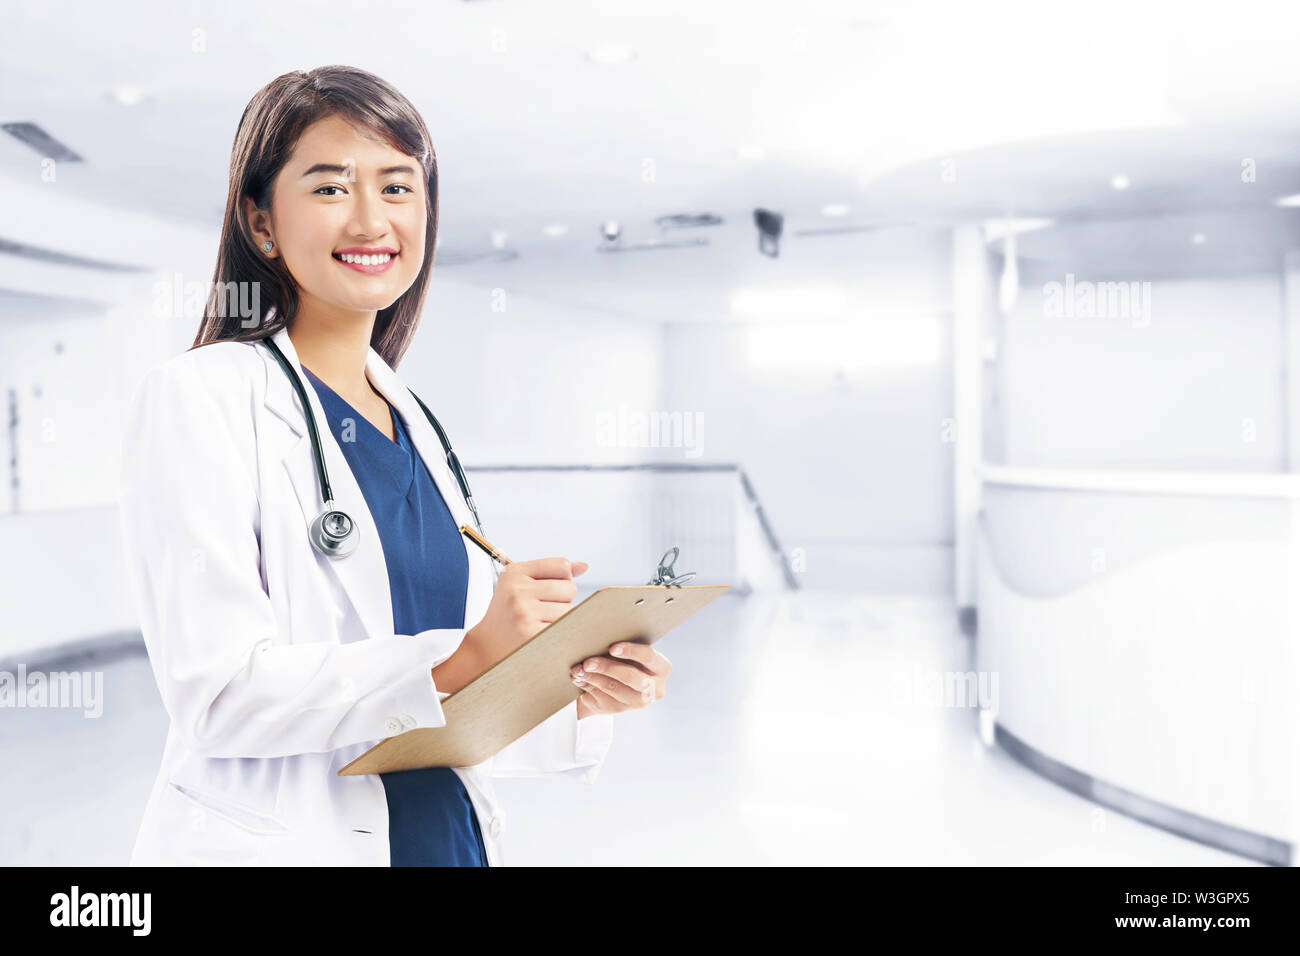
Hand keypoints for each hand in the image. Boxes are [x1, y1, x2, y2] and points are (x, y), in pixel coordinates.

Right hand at [467, 557, 587, 667]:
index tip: (551, 590)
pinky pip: (564, 628)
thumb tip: (584, 566)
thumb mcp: (521, 584)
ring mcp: (524, 612)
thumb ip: (552, 572)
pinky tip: (545, 634)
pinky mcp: (531, 634)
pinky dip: (561, 632)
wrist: (486, 646)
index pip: (562, 565)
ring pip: (570, 610)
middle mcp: (517, 590)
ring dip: (562, 618)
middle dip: (563, 600)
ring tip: (542, 623)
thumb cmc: (508, 613)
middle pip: (569, 588)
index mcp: (515, 572)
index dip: (563, 578)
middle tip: (543, 610)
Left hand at [571, 641, 671, 717]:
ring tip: (578, 669)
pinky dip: (587, 685)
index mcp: (662, 667)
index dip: (630, 651)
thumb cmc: (622, 658)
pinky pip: (601, 696)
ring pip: (612, 687)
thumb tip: (597, 641)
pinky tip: (579, 679)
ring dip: (592, 677)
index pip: (648, 656)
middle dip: (606, 668)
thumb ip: (619, 648)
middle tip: (587, 662)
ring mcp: (638, 702)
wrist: (613, 681)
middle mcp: (655, 688)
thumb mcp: (627, 652)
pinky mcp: (619, 709)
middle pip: (630, 676)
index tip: (612, 648)